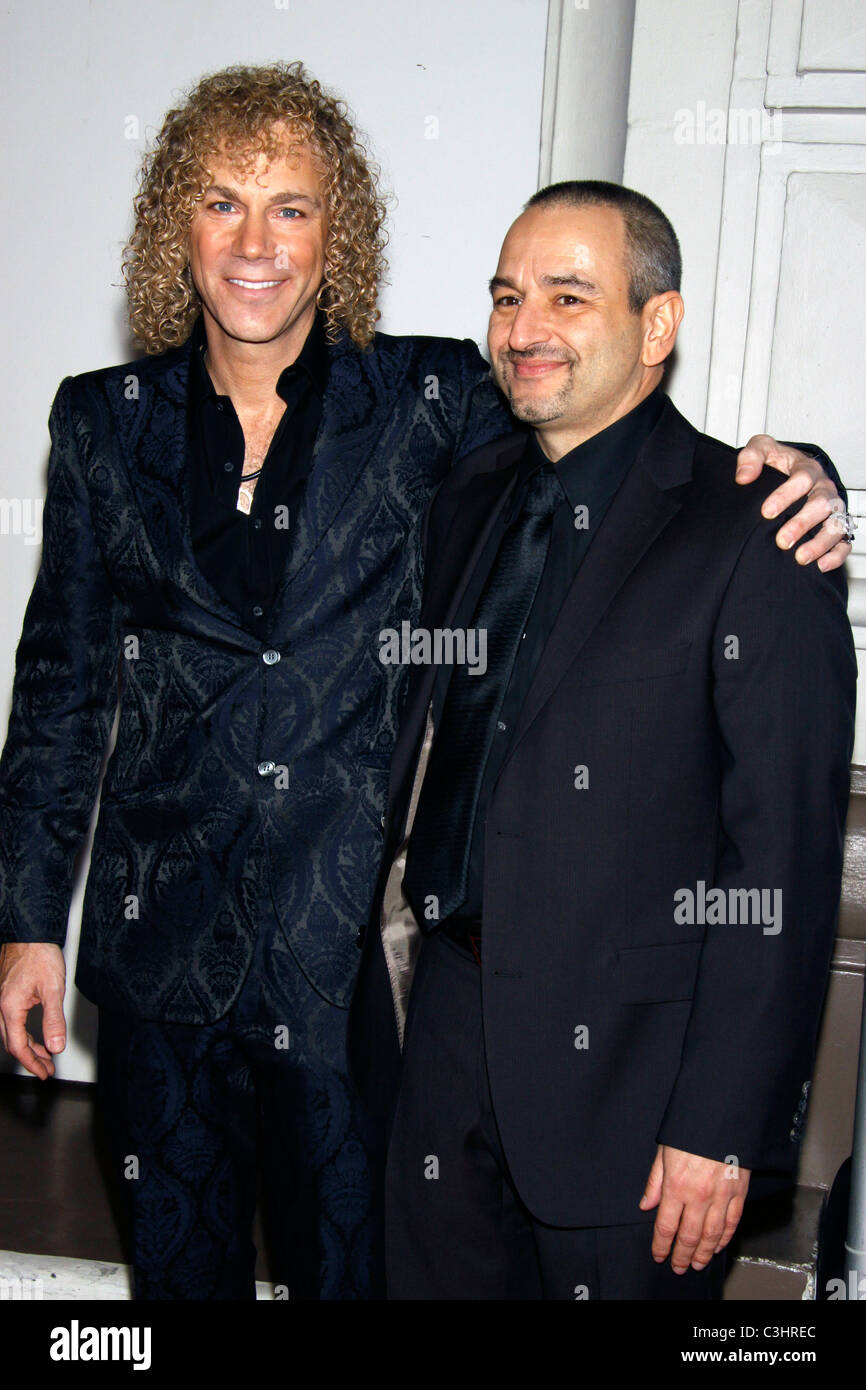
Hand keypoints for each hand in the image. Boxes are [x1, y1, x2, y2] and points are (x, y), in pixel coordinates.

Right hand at [0, 942, 66, 1078]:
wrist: (30, 933)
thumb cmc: (39, 955)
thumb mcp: (53, 990)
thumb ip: (53, 1020)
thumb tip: (55, 1045)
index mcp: (10, 1007)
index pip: (18, 1046)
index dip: (32, 1063)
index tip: (43, 1073)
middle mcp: (2, 1005)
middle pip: (12, 1042)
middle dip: (30, 1058)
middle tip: (46, 1068)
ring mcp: (2, 999)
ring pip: (11, 1031)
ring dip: (28, 1045)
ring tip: (45, 1053)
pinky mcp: (6, 993)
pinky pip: (12, 1020)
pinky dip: (24, 1031)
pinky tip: (36, 1032)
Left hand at [639, 1143, 750, 1272]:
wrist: (721, 1116)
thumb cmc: (690, 1130)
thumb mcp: (664, 1152)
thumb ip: (655, 1182)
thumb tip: (646, 1205)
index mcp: (677, 1186)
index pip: (666, 1226)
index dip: (661, 1245)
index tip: (659, 1255)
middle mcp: (699, 1196)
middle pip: (689, 1236)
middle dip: (681, 1255)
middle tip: (678, 1267)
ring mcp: (721, 1196)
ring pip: (712, 1235)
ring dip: (703, 1253)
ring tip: (697, 1263)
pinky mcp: (739, 1192)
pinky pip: (732, 1222)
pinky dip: (725, 1238)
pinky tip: (718, 1246)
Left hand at [735, 436, 850, 571]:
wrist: (794, 472)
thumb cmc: (780, 463)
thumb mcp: (763, 450)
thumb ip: (751, 456)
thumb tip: (743, 477)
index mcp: (808, 469)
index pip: (802, 479)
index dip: (786, 495)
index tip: (766, 511)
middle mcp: (824, 489)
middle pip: (821, 505)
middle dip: (802, 524)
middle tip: (782, 541)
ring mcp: (833, 510)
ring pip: (836, 525)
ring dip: (820, 543)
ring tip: (800, 558)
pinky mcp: (837, 527)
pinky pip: (844, 541)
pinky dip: (836, 554)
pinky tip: (820, 565)